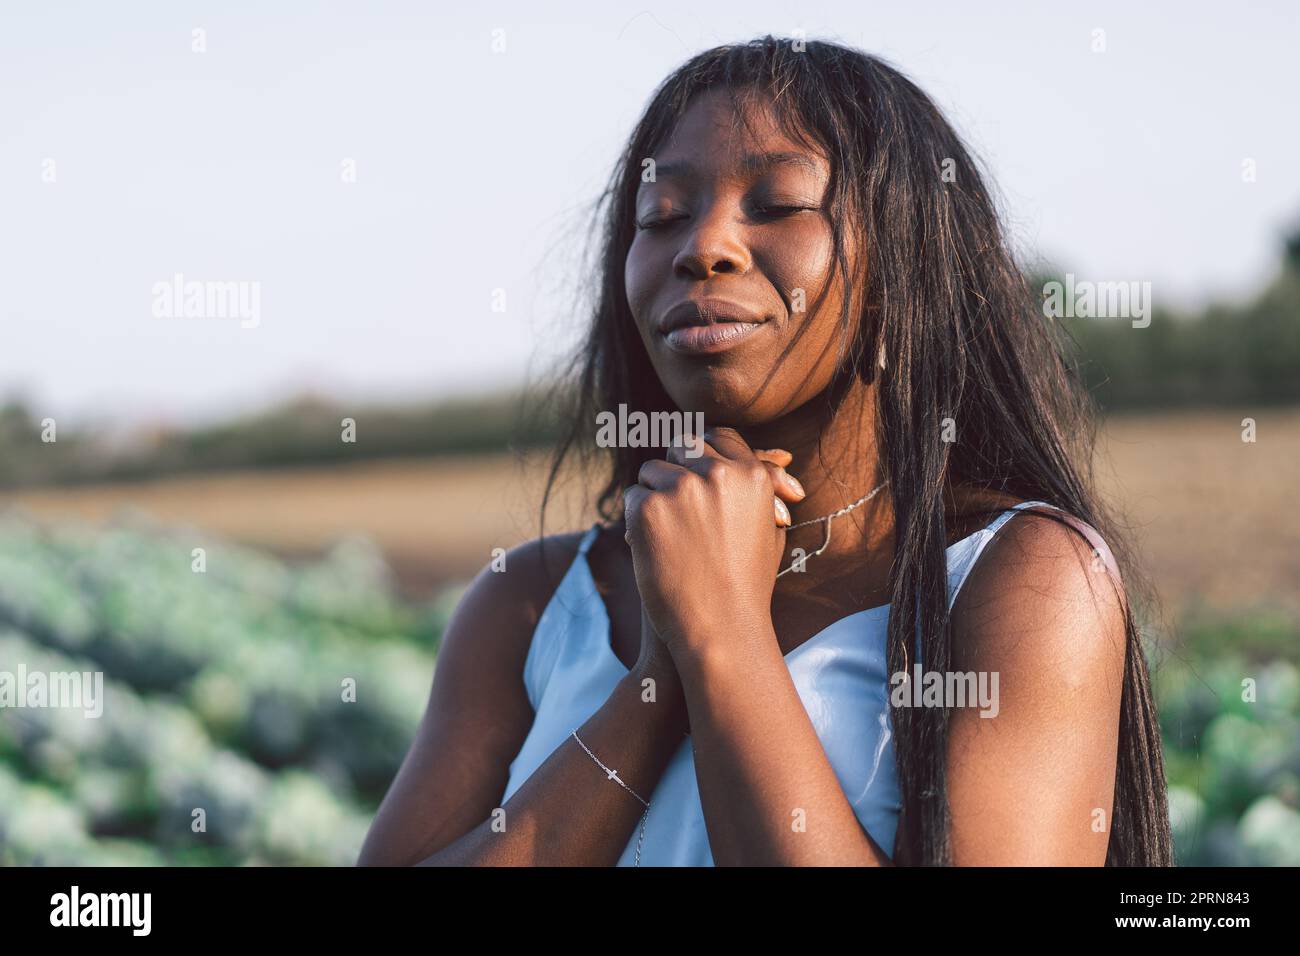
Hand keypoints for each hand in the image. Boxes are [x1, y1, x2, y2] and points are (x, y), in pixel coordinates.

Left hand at [622, 426, 806, 663]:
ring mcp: (682, 488)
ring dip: (654, 493)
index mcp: (752, 475)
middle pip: (684, 446)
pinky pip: (633, 496)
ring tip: (665, 531)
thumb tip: (762, 459)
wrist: (721, 628)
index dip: (704, 453)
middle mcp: (719, 473)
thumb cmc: (746, 585)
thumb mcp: (767, 532)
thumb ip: (761, 491)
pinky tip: (649, 545)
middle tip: (675, 498)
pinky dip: (636, 519)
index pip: (720, 438)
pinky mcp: (649, 508)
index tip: (695, 470)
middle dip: (677, 468)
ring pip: (654, 469)